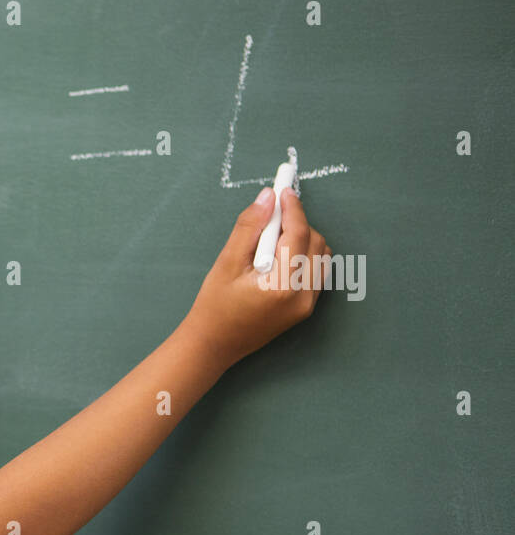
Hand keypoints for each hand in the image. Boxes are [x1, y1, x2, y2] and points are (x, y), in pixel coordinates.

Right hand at [181, 187, 330, 368]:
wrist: (214, 345)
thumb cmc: (214, 306)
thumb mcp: (226, 263)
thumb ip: (249, 228)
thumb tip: (268, 197)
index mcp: (282, 285)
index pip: (298, 234)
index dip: (292, 208)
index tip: (283, 190)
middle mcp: (302, 296)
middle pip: (315, 242)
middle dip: (296, 224)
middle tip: (270, 220)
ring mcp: (307, 304)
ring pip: (321, 256)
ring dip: (302, 240)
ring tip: (272, 244)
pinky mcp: (305, 308)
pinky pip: (316, 272)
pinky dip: (303, 257)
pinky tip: (279, 259)